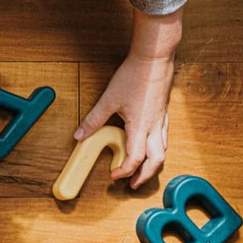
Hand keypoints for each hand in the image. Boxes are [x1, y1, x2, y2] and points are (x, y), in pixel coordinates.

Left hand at [75, 9, 182, 188]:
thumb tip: (79, 135)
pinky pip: (164, 137)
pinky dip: (157, 149)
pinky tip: (148, 146)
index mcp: (141, 127)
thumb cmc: (134, 76)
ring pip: (163, 149)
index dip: (125, 171)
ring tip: (141, 169)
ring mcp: (162, 119)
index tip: (114, 176)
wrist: (154, 58)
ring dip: (153, 164)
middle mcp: (155, 126)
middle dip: (145, 175)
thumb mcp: (109, 99)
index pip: (135, 158)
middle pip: (156, 160)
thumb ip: (93, 119)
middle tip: (133, 184)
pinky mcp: (164, 112)